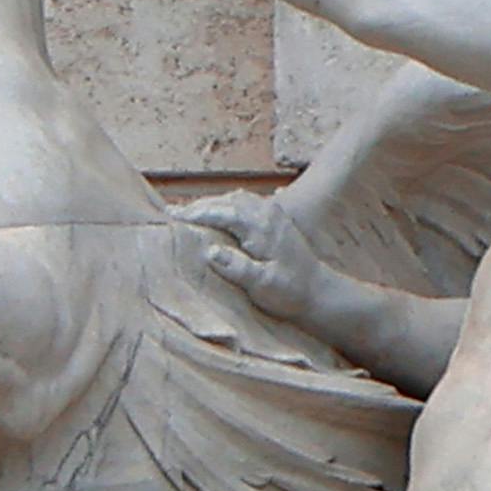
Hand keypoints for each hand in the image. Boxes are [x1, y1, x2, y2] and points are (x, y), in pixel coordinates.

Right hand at [179, 187, 339, 328]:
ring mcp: (273, 214)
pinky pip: (247, 203)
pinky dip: (228, 205)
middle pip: (228, 200)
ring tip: (191, 214)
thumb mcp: (262, 284)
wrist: (318, 291)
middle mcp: (267, 213)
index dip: (196, 214)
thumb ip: (237, 267)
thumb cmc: (289, 291)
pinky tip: (220, 213)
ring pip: (237, 199)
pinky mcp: (276, 220)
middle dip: (200, 206)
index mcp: (261, 226)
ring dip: (214, 204)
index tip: (172, 218)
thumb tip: (209, 250)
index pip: (222, 211)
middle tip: (173, 215)